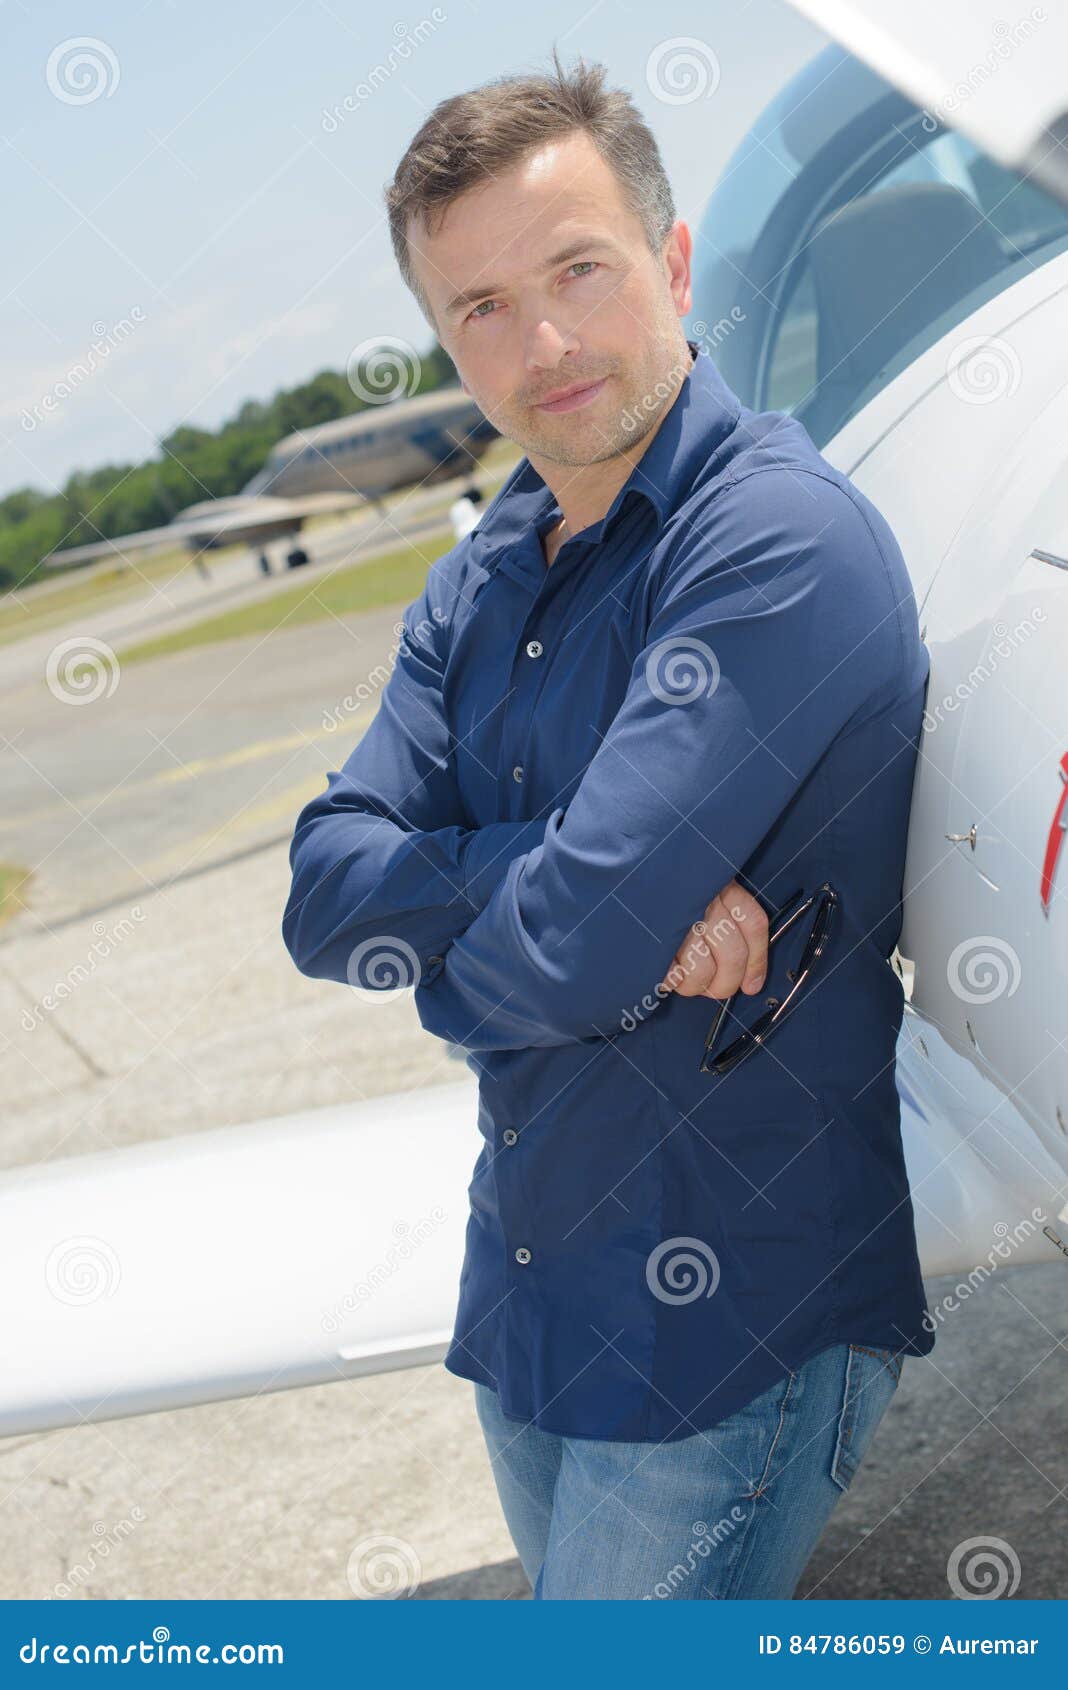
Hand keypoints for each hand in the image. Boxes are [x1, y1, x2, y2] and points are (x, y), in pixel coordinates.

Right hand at [656, 881, 768, 998]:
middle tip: (716, 988)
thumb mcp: (708, 896)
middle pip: (732, 955)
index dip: (757, 962)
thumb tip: (751, 981)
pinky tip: (668, 971)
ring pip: (702, 969)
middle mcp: (702, 901)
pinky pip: (672, 976)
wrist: (638, 880)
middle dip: (726, 983)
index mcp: (721, 887)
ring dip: (695, 984)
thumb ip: (732, 927)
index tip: (752, 985)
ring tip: (685, 977)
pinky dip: (672, 981)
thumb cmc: (672, 896)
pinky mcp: (652, 937)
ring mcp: (676, 919)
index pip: (753, 924)